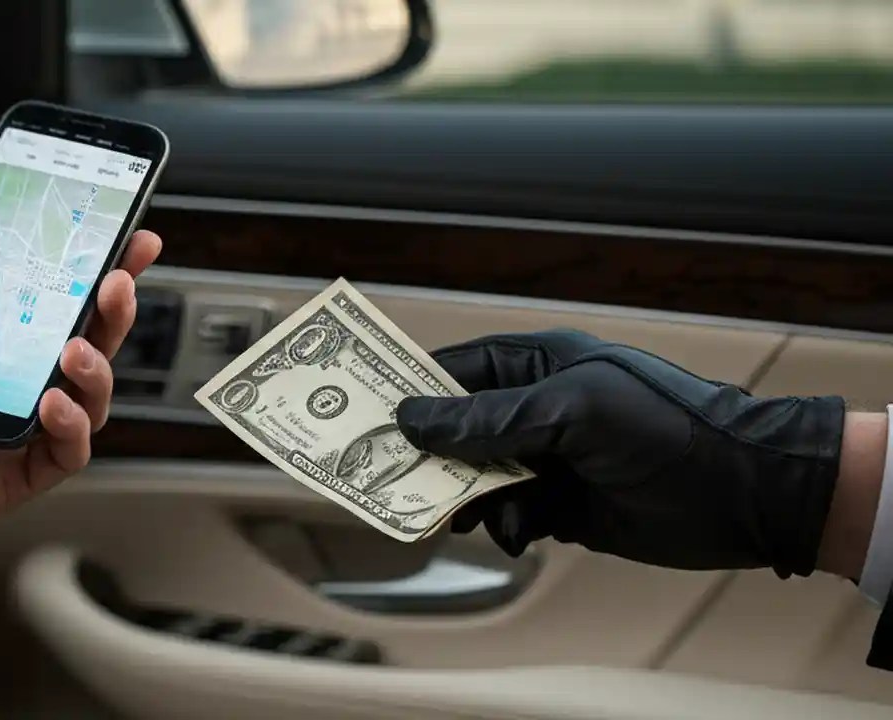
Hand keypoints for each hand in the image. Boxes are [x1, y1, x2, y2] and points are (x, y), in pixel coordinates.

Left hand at [0, 172, 162, 567]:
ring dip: (99, 369)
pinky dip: (72, 427)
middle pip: (93, 344)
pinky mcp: (10, 474)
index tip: (129, 237)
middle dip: (117, 311)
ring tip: (76, 348)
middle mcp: (13, 381)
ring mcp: (16, 427)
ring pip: (92, 400)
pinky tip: (52, 401)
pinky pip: (66, 454)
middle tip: (116, 281)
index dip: (103, 269)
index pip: (62, 299)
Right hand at [395, 330, 849, 578]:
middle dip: (430, 456)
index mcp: (538, 364)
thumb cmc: (662, 428)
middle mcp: (537, 409)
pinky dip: (504, 528)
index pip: (455, 370)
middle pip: (457, 429)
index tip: (364, 415)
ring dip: (466, 500)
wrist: (744, 494)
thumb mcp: (570, 411)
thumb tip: (411, 419)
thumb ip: (489, 418)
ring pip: (477, 478)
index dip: (410, 391)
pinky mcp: (562, 506)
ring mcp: (548, 459)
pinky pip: (509, 515)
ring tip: (465, 518)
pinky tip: (516, 535)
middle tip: (395, 481)